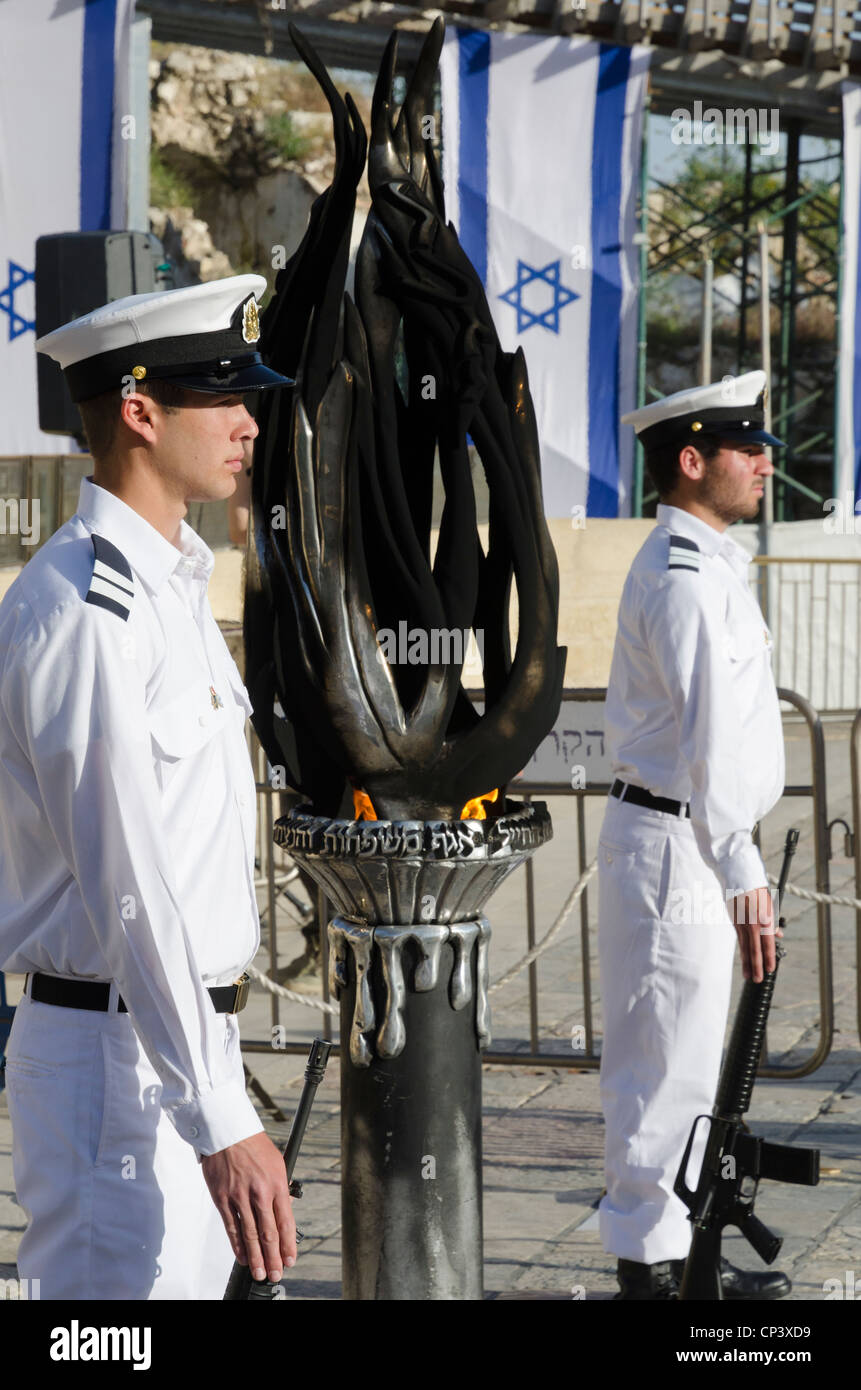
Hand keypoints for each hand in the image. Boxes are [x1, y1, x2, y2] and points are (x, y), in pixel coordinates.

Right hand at [201, 1131, 295, 1282]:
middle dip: (274, 1258)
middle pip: (269, 1233)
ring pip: (250, 1235)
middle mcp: (260, 1193)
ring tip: (261, 1273)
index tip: (290, 1259)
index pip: (286, 1222)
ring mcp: (240, 1197)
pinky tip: (243, 1257)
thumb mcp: (278, 1164)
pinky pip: (232, 1227)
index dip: (288, 1245)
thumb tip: (285, 1212)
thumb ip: (282, 1189)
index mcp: (277, 1184)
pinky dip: (238, 1245)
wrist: (228, 1132)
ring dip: (257, 1258)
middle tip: (277, 1273)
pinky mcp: (223, 1199)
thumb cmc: (254, 1146)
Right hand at [730, 886, 781, 982]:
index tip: (771, 970)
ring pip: (745, 947)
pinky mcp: (735, 923)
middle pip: (755, 949)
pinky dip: (742, 951)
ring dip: (747, 963)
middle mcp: (752, 924)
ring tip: (748, 976)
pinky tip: (743, 960)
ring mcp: (742, 924)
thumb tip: (778, 935)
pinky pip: (740, 940)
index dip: (769, 958)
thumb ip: (773, 921)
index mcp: (764, 920)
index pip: (767, 944)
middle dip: (757, 966)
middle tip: (758, 980)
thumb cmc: (758, 891)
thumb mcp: (770, 905)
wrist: (740, 879)